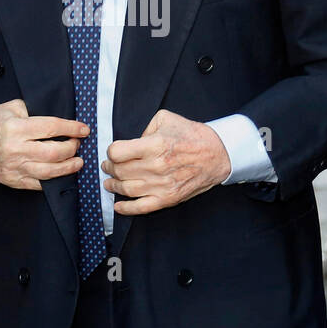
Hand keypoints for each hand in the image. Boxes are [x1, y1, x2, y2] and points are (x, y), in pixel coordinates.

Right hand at [0, 98, 86, 190]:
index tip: (83, 129)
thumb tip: (57, 116)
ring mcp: (14, 168)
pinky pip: (38, 184)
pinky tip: (61, 173)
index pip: (52, 128)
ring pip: (50, 172)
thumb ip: (33, 110)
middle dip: (72, 148)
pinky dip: (53, 180)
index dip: (72, 128)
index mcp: (15, 128)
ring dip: (69, 167)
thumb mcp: (9, 107)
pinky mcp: (13, 180)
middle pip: (55, 152)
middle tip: (77, 143)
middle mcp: (16, 150)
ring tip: (77, 161)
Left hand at [101, 109, 230, 215]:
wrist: (218, 155)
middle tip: (108, 166)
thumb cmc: (193, 135)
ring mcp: (161, 185)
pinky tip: (118, 205)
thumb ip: (145, 128)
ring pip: (126, 189)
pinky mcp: (168, 198)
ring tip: (110, 182)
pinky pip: (141, 207)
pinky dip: (126, 208)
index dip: (111, 151)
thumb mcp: (166, 119)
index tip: (114, 151)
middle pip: (119, 171)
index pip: (117, 152)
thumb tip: (132, 142)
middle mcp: (156, 166)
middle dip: (109, 168)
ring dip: (113, 186)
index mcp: (154, 145)